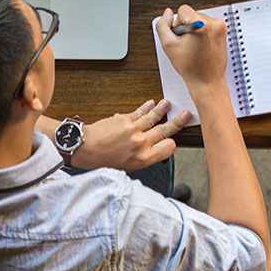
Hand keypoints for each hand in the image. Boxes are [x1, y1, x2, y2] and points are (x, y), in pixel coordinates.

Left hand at [71, 99, 191, 171]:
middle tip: (186, 114)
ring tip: (169, 104)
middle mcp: (141, 143)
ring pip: (154, 117)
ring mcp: (134, 129)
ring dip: (163, 110)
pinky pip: (140, 111)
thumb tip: (151, 148)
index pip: (169, 148)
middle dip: (178, 122)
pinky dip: (147, 107)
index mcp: (144, 158)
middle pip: (165, 130)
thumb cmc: (102, 160)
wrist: (84, 148)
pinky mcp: (125, 118)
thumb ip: (142, 157)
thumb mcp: (127, 168)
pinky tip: (151, 103)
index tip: (172, 140)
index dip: (172, 143)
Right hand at [155, 5, 228, 93]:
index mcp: (203, 25)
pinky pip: (206, 24)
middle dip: (186, 27)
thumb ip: (163, 26)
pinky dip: (201, 33)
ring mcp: (221, 27)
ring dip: (193, 30)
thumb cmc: (191, 68)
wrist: (208, 81)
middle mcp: (215, 24)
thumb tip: (167, 13)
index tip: (181, 38)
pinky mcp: (223, 32)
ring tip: (194, 47)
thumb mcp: (169, 46)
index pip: (182, 10)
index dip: (176, 25)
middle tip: (187, 45)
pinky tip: (200, 46)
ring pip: (198, 19)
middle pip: (191, 14)